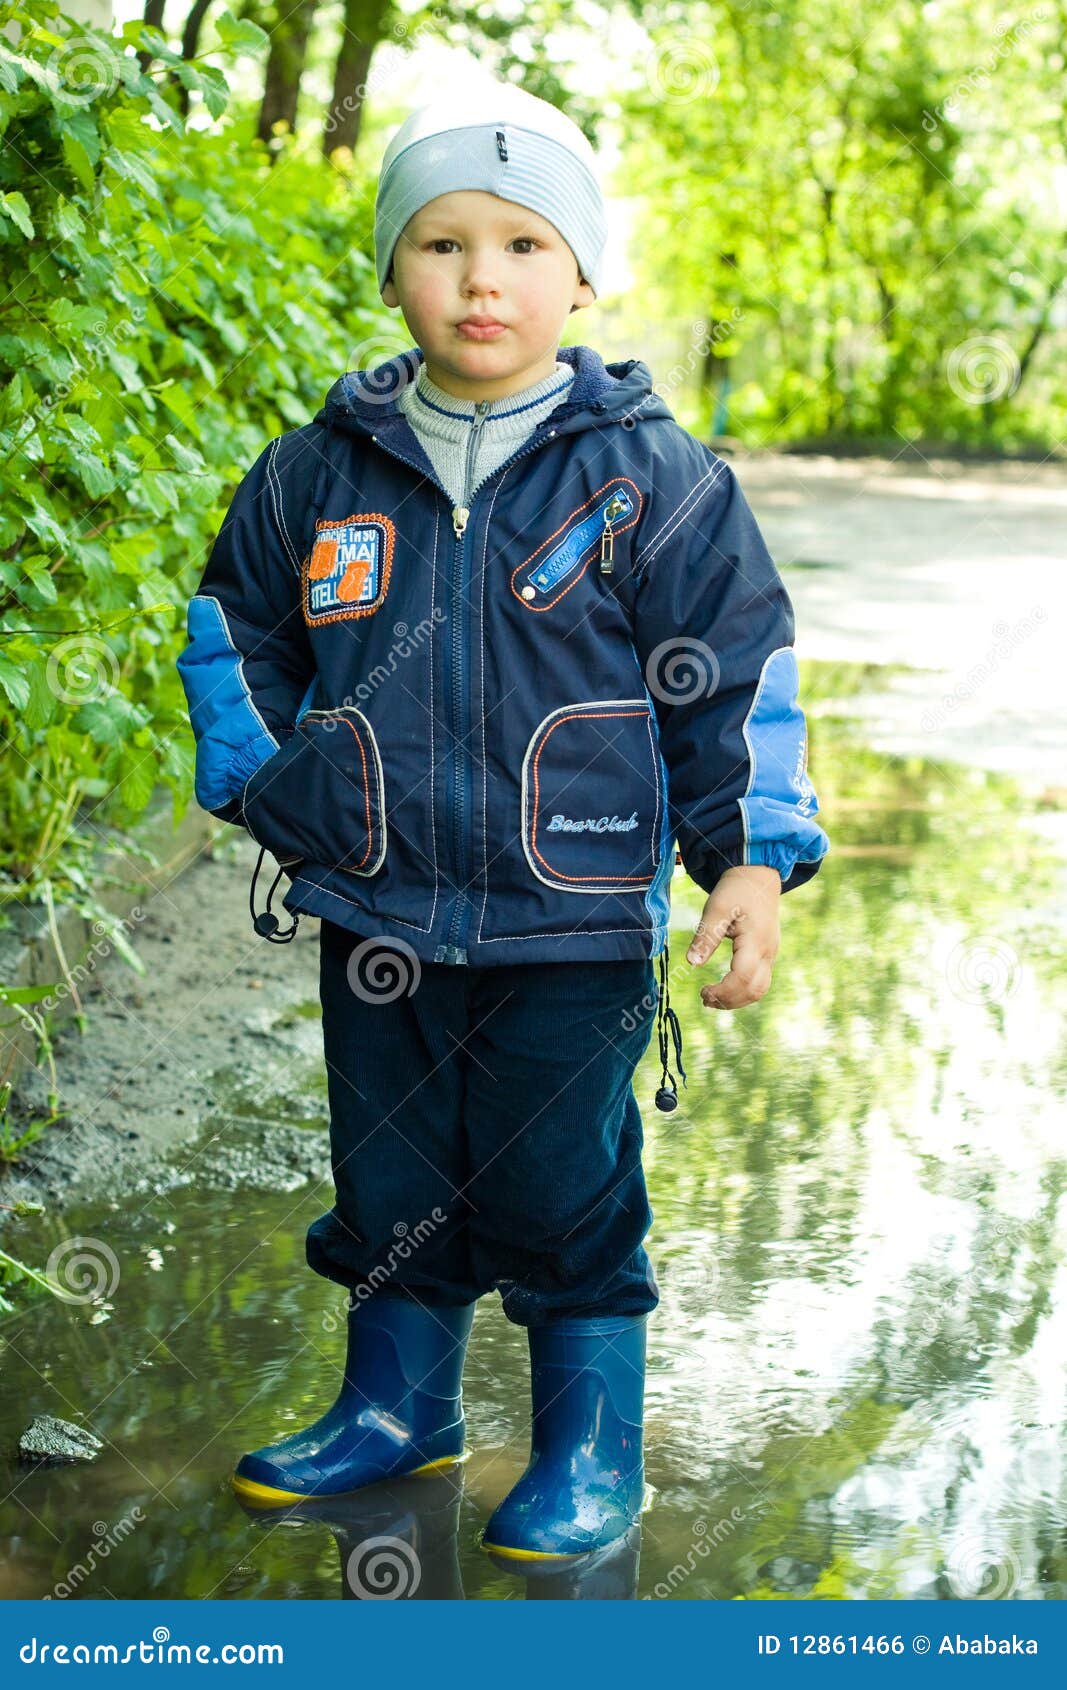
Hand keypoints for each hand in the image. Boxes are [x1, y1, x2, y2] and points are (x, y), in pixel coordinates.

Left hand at [685, 864, 781, 1008]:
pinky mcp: (767, 953)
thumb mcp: (717, 908)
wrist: (758, 876)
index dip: (723, 991)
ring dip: (737, 999)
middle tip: (704, 998)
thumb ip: (705, 937)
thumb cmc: (737, 889)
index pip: (743, 978)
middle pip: (755, 990)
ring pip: (760, 989)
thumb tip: (692, 963)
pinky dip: (743, 990)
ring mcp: (771, 953)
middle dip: (729, 1000)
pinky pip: (760, 981)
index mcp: (756, 941)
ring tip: (712, 998)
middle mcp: (768, 951)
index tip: (702, 991)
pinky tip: (725, 989)